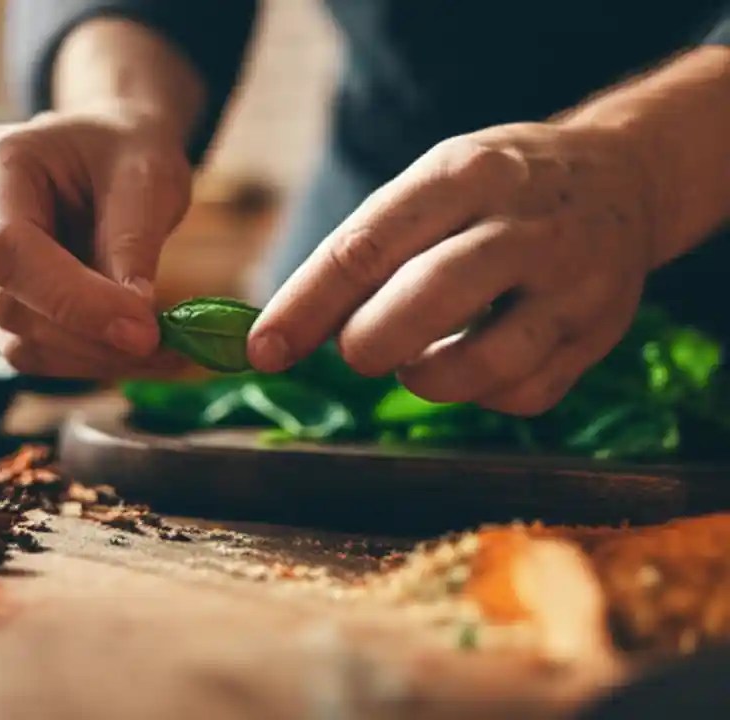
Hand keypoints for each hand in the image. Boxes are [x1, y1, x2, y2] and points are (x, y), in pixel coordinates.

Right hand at [0, 108, 191, 376]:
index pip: (7, 248)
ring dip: (97, 357)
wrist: (113, 150)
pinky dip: (96, 360)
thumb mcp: (147, 172)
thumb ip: (135, 241)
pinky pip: (42, 354)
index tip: (140, 330)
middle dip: (90, 335)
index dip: (69, 299)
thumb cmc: (127, 146)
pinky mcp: (9, 308)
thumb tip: (135, 319)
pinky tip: (146, 351)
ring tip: (166, 350)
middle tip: (166, 346)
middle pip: (9, 304)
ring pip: (23, 341)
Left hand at [249, 122, 659, 414]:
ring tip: (413, 360)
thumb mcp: (434, 184)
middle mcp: (525, 225)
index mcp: (466, 174)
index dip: (307, 304)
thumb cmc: (495, 191)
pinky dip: (480, 394)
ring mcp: (572, 283)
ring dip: (425, 378)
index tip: (263, 349)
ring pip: (483, 364)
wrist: (622, 179)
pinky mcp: (598, 335)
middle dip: (370, 343)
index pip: (369, 245)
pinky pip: (522, 393)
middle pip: (430, 298)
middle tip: (354, 354)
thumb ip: (368, 249)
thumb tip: (285, 332)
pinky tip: (474, 364)